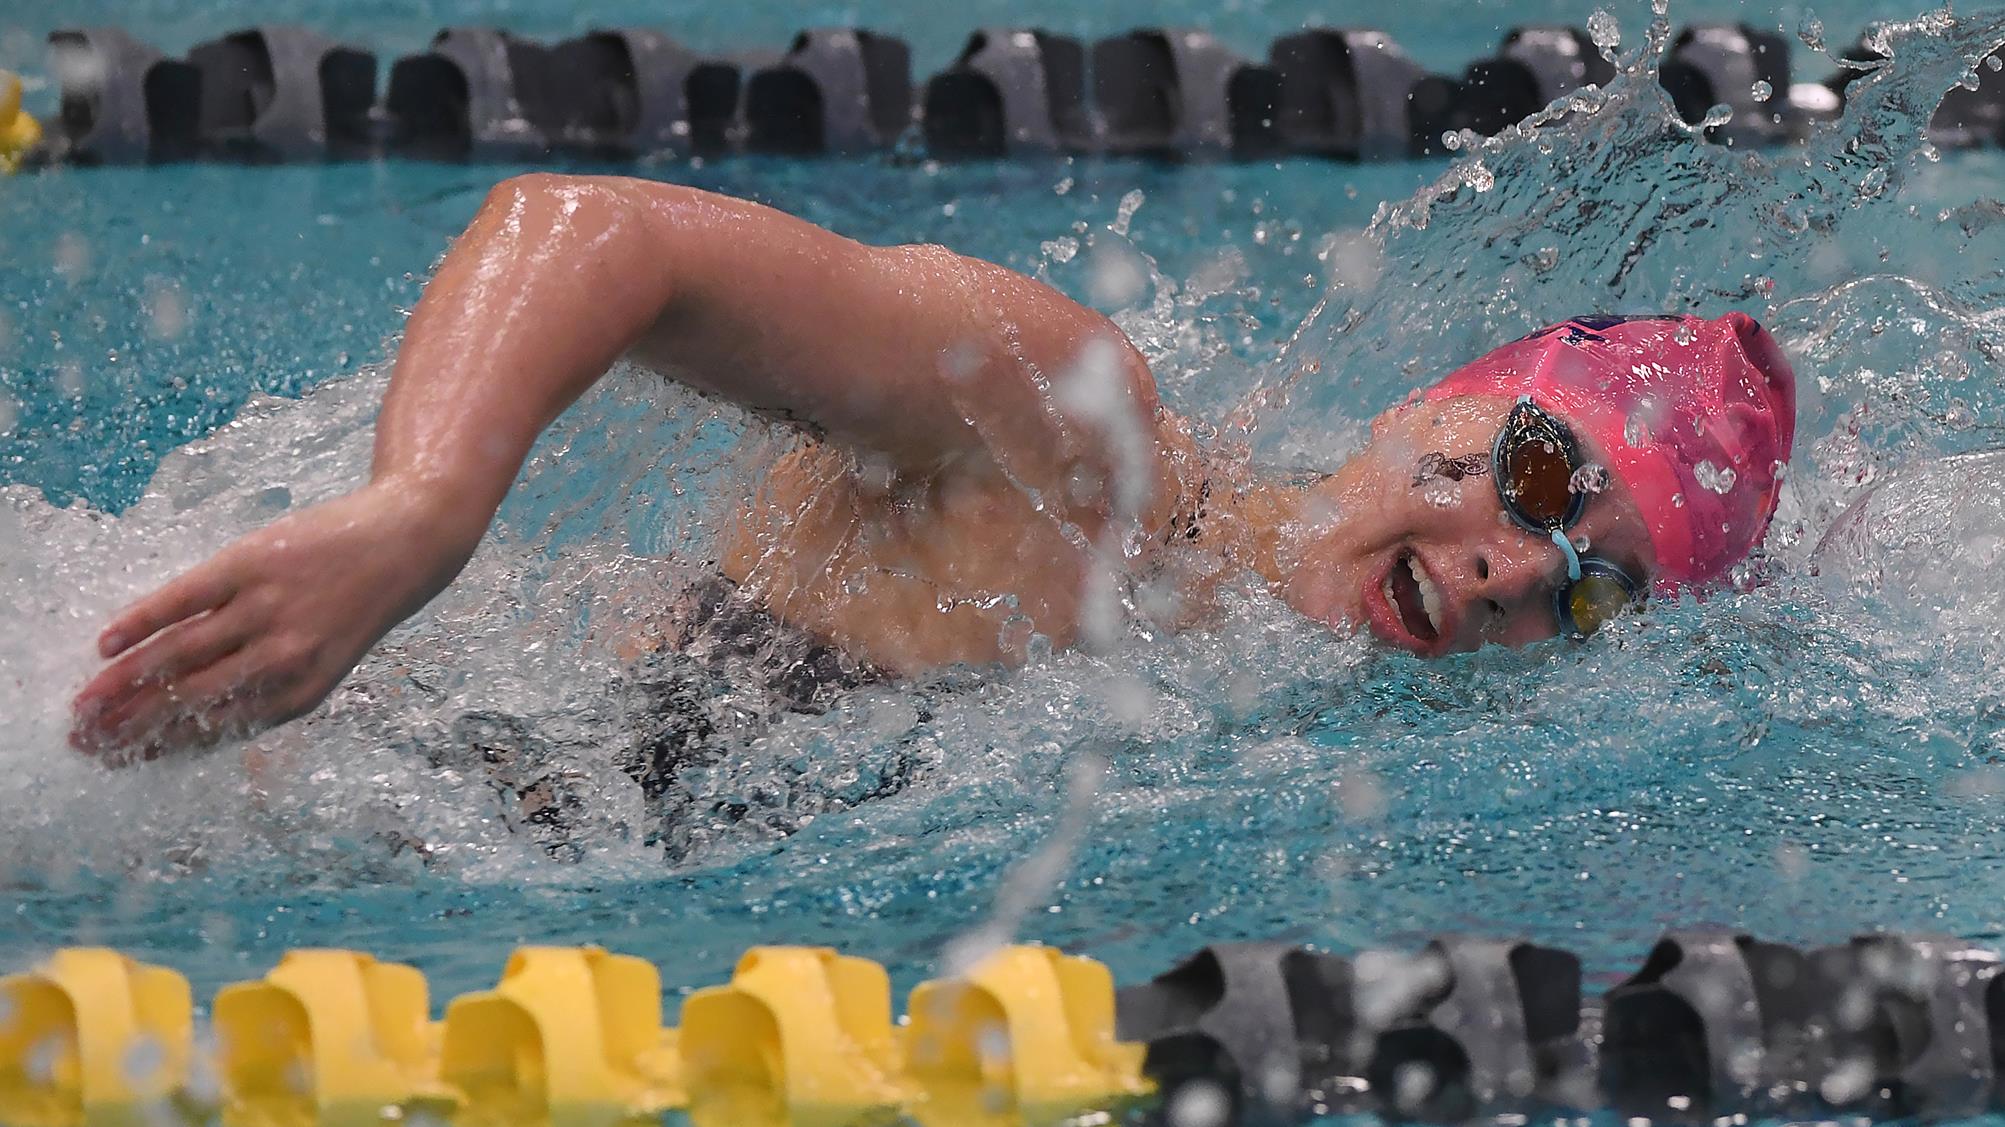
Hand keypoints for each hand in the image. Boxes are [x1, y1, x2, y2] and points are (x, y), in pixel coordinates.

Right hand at [70, 481, 476, 761]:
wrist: (406, 542)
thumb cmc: (354, 606)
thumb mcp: (319, 659)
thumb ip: (262, 685)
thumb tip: (188, 714)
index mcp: (300, 693)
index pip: (215, 729)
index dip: (160, 746)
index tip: (117, 759)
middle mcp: (283, 658)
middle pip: (189, 699)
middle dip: (130, 725)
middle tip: (82, 740)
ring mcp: (266, 610)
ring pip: (178, 655)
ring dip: (122, 683)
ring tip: (83, 704)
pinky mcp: (251, 565)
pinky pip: (183, 599)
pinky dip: (141, 621)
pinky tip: (107, 643)